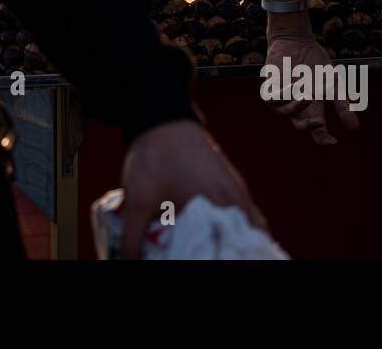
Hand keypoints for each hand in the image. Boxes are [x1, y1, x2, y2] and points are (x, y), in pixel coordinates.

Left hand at [119, 119, 265, 257]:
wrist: (161, 118)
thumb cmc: (152, 159)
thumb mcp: (137, 203)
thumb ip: (133, 240)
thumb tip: (129, 263)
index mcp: (215, 207)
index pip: (230, 250)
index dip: (220, 257)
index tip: (205, 260)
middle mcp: (235, 200)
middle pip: (248, 241)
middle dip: (231, 252)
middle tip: (211, 255)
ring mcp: (238, 189)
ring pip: (252, 226)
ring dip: (237, 240)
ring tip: (216, 249)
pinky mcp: (234, 182)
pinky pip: (248, 212)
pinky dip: (239, 226)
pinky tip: (218, 233)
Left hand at [264, 16, 359, 144]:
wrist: (297, 40)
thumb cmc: (315, 63)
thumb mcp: (333, 84)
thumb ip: (342, 105)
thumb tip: (356, 129)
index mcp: (313, 108)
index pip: (317, 130)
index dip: (323, 138)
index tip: (333, 143)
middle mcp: (296, 106)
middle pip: (299, 125)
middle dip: (308, 127)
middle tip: (320, 122)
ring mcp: (282, 97)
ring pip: (283, 113)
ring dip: (295, 108)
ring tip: (307, 97)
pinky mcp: (270, 86)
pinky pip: (271, 98)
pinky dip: (281, 95)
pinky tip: (292, 87)